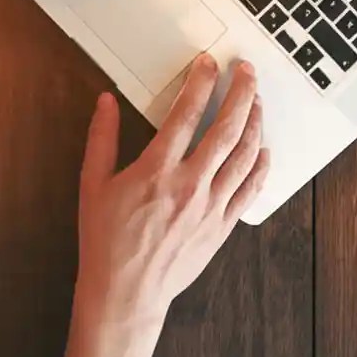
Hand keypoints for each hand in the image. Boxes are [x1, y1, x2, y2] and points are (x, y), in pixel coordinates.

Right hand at [75, 55, 269, 325]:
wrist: (126, 293)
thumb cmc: (105, 240)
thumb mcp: (93, 185)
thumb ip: (102, 138)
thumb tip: (106, 101)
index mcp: (156, 171)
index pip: (185, 115)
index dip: (200, 83)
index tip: (208, 64)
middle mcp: (189, 185)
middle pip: (226, 129)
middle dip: (241, 94)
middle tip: (247, 71)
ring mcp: (210, 207)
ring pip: (244, 156)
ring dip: (255, 123)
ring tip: (258, 101)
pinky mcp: (222, 226)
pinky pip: (249, 190)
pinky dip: (260, 166)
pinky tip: (263, 149)